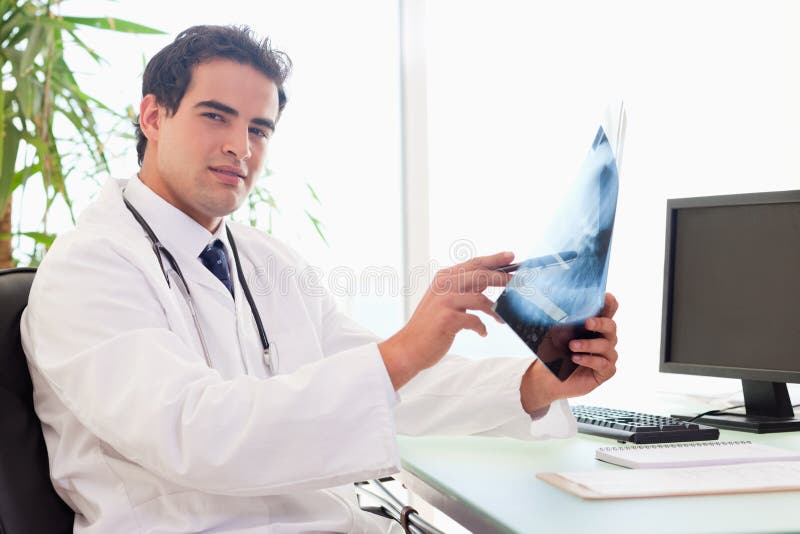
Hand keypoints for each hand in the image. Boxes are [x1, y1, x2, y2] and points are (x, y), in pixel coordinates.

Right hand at [379, 251, 513, 388]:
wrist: (409, 347)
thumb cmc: (430, 325)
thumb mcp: (445, 301)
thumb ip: (463, 289)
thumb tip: (487, 280)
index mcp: (444, 278)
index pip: (473, 263)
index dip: (494, 259)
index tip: (512, 256)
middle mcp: (444, 285)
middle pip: (480, 275)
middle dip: (501, 277)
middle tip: (518, 282)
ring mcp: (445, 301)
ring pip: (480, 298)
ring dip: (495, 310)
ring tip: (502, 319)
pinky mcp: (448, 318)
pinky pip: (474, 320)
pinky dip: (481, 327)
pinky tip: (482, 333)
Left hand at [519, 292, 618, 412]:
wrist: (547, 378)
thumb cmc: (553, 353)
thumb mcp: (554, 335)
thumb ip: (562, 324)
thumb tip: (560, 313)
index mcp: (594, 326)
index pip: (607, 311)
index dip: (609, 304)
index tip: (606, 296)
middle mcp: (604, 339)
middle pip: (611, 326)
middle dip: (600, 323)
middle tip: (587, 322)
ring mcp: (607, 355)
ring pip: (606, 346)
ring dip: (588, 344)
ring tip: (572, 346)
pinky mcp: (605, 371)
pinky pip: (602, 364)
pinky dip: (589, 360)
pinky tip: (576, 359)